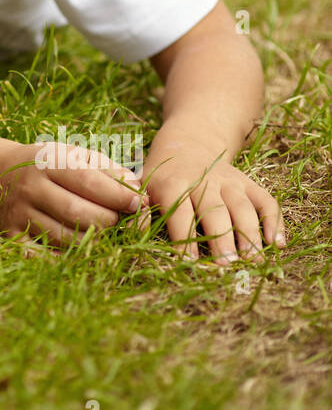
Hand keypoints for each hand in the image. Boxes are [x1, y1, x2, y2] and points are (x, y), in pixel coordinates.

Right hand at [0, 141, 147, 246]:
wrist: (0, 173)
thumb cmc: (51, 165)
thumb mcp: (76, 155)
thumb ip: (109, 171)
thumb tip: (138, 194)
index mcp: (48, 161)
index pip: (90, 183)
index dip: (120, 196)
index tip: (139, 203)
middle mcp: (30, 187)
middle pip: (79, 214)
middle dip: (109, 222)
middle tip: (118, 220)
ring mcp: (19, 214)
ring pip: (66, 239)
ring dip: (93, 242)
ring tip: (101, 233)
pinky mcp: (11, 237)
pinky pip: (44, 258)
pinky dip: (67, 258)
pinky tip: (78, 248)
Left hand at [143, 154, 284, 262]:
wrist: (189, 144)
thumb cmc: (161, 177)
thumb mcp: (143, 186)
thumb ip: (137, 210)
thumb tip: (132, 234)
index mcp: (173, 183)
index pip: (179, 211)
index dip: (184, 236)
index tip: (189, 264)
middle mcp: (204, 180)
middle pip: (215, 210)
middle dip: (221, 238)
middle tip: (227, 265)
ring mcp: (230, 182)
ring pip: (243, 207)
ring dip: (249, 235)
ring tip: (253, 262)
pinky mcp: (249, 184)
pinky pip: (266, 201)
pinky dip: (275, 221)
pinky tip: (277, 244)